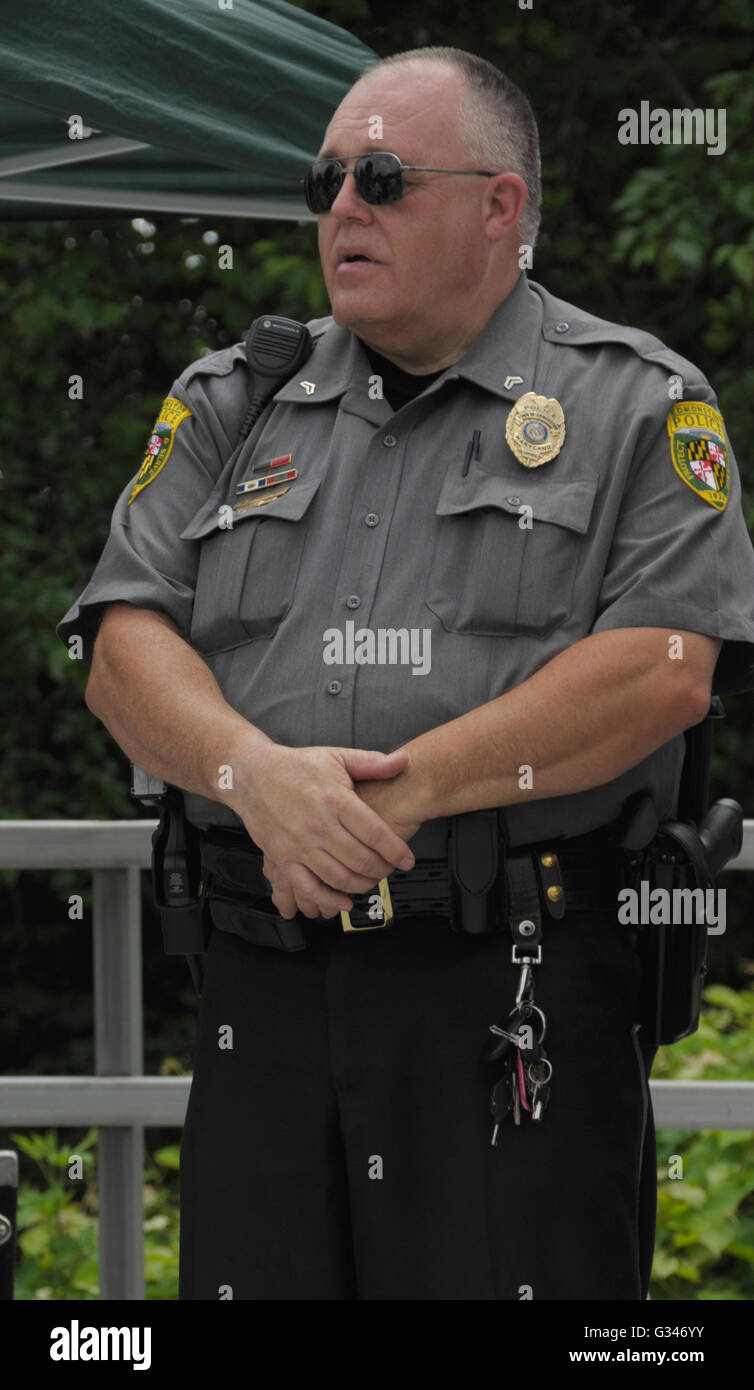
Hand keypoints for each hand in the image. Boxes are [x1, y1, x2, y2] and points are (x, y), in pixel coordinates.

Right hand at [226, 741, 416, 918]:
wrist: (251, 774)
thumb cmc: (294, 766)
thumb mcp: (336, 757)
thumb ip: (372, 763)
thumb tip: (403, 762)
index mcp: (335, 799)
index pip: (375, 833)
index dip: (396, 851)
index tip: (408, 860)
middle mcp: (318, 825)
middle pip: (361, 859)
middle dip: (383, 870)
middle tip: (391, 870)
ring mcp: (299, 844)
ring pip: (338, 878)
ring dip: (361, 885)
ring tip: (372, 881)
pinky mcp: (282, 857)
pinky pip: (307, 888)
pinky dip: (327, 901)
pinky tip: (343, 903)